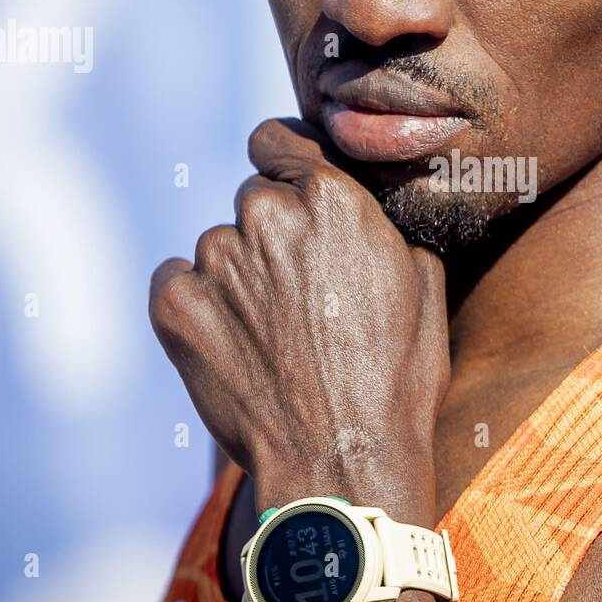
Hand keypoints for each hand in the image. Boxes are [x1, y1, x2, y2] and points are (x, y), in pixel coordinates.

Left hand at [148, 118, 449, 513]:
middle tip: (300, 292)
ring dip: (240, 275)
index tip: (286, 184)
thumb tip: (365, 213)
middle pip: (253, 199)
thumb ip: (384, 226)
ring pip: (219, 246)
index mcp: (332, 198)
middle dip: (272, 233)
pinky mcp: (176, 307)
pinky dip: (198, 305)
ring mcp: (215, 261)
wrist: (342, 462)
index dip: (284, 161)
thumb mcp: (425, 285)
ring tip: (274, 335)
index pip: (278, 139)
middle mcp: (267, 216)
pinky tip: (234, 344)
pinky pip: (177, 282)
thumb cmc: (397, 379)